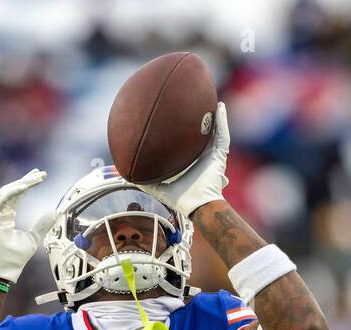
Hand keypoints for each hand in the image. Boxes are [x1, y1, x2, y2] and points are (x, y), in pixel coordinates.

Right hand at [0, 168, 57, 282]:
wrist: (1, 273)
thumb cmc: (12, 260)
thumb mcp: (33, 239)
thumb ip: (42, 225)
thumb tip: (54, 213)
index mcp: (5, 217)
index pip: (16, 196)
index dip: (27, 185)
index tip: (40, 178)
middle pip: (11, 190)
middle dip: (26, 180)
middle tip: (40, 173)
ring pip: (7, 192)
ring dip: (22, 184)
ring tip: (36, 178)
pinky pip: (1, 199)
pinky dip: (13, 192)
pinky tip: (25, 186)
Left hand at [138, 102, 228, 216]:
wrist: (198, 205)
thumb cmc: (182, 200)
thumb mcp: (159, 188)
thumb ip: (146, 182)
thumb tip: (127, 176)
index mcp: (193, 165)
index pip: (191, 148)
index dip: (187, 137)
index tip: (180, 126)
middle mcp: (205, 159)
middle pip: (205, 138)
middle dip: (204, 125)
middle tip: (199, 110)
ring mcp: (214, 156)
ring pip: (216, 133)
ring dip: (216, 117)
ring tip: (213, 102)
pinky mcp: (220, 156)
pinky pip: (223, 135)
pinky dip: (222, 121)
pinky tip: (219, 107)